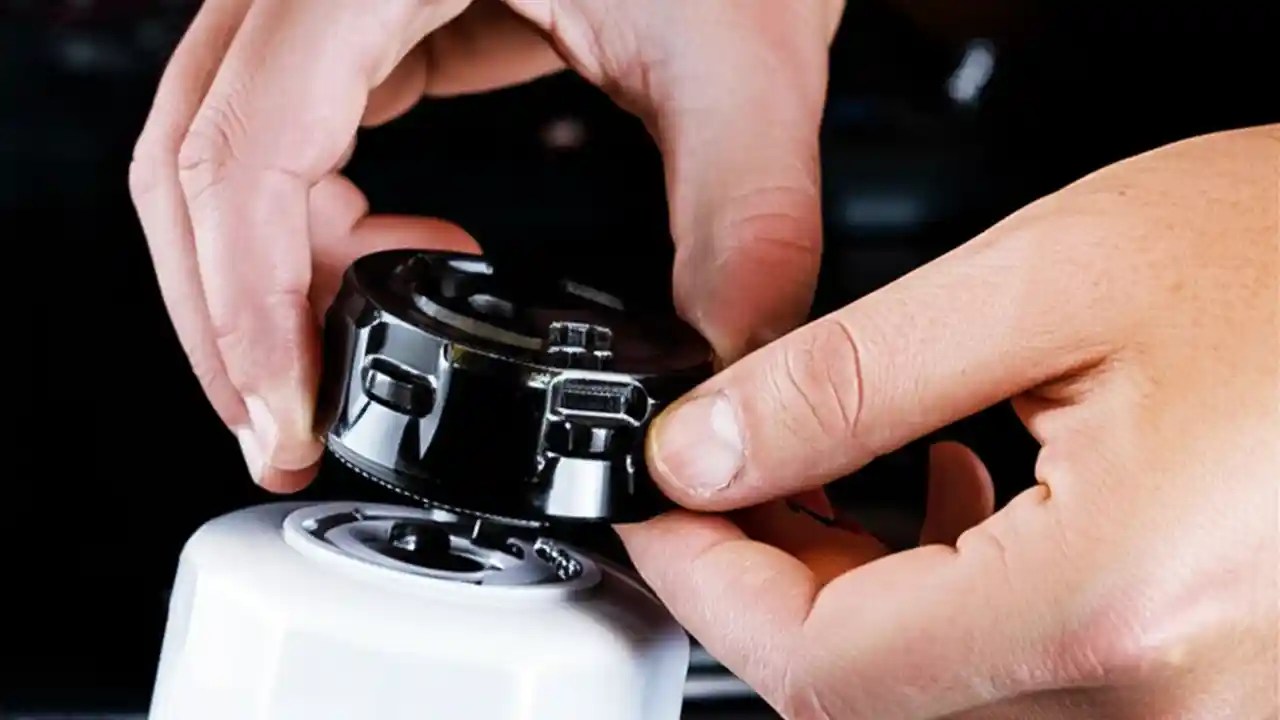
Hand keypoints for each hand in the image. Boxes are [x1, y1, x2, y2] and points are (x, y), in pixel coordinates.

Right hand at [128, 0, 842, 489]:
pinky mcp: (366, 14)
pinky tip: (403, 256)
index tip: (289, 412)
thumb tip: (720, 377)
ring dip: (265, 270)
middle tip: (292, 424)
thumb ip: (742, 234)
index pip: (248, 142)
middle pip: (198, 151)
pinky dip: (314, 220)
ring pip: (223, 142)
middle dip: (236, 312)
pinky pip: (284, 125)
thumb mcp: (745, 67)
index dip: (250, 302)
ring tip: (359, 347)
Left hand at [620, 125, 1278, 717]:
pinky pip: (1032, 686)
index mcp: (1119, 605)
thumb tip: (707, 452)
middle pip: (875, 698)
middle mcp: (1178, 700)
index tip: (663, 513)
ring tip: (855, 473)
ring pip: (946, 699)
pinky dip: (954, 610)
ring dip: (862, 598)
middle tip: (742, 476)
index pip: (822, 669)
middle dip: (775, 586)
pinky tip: (965, 502)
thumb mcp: (1046, 283)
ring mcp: (1209, 713)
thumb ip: (846, 385)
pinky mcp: (1218, 687)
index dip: (710, 587)